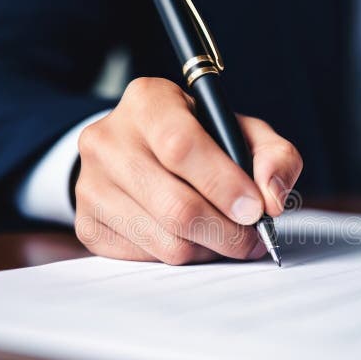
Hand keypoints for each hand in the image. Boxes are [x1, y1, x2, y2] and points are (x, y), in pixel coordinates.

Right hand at [74, 77, 302, 264]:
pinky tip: (189, 237)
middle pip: (176, 206)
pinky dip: (181, 256)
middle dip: (227, 232)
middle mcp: (106, 139)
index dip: (224, 185)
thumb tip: (272, 198)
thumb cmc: (198, 141)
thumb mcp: (240, 132)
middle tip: (251, 239)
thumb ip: (274, 155)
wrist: (138, 153)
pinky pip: (147, 258)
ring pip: (166, 241)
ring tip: (223, 235)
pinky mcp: (86, 224)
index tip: (256, 210)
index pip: (181, 146)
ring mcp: (89, 184)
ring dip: (208, 249)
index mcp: (147, 101)